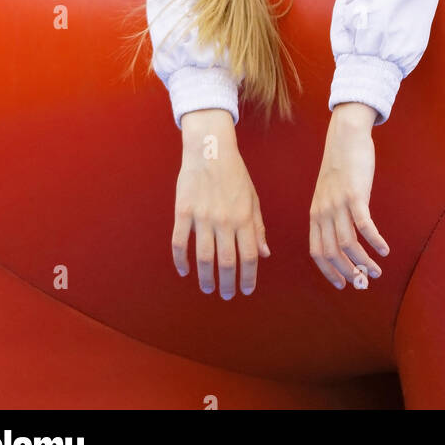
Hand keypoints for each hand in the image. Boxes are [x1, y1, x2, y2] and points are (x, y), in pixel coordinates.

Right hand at [173, 110, 269, 298]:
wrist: (210, 149)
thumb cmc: (235, 174)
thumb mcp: (253, 197)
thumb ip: (258, 226)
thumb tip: (265, 254)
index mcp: (244, 216)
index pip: (249, 256)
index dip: (248, 277)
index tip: (246, 290)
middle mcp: (224, 219)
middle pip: (227, 261)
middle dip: (228, 283)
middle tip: (226, 295)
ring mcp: (202, 216)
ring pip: (203, 257)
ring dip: (206, 277)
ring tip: (208, 287)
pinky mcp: (183, 211)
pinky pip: (179, 242)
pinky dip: (181, 260)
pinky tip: (185, 270)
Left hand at [309, 103, 389, 289]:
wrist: (345, 137)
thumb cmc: (341, 165)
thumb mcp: (329, 193)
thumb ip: (333, 214)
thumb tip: (345, 238)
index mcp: (315, 214)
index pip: (317, 253)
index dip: (330, 272)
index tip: (343, 284)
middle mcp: (323, 212)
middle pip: (332, 253)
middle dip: (349, 272)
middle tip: (365, 282)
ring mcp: (338, 204)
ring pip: (348, 245)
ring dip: (364, 263)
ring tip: (377, 270)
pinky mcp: (355, 195)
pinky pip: (364, 227)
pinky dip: (375, 242)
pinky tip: (384, 250)